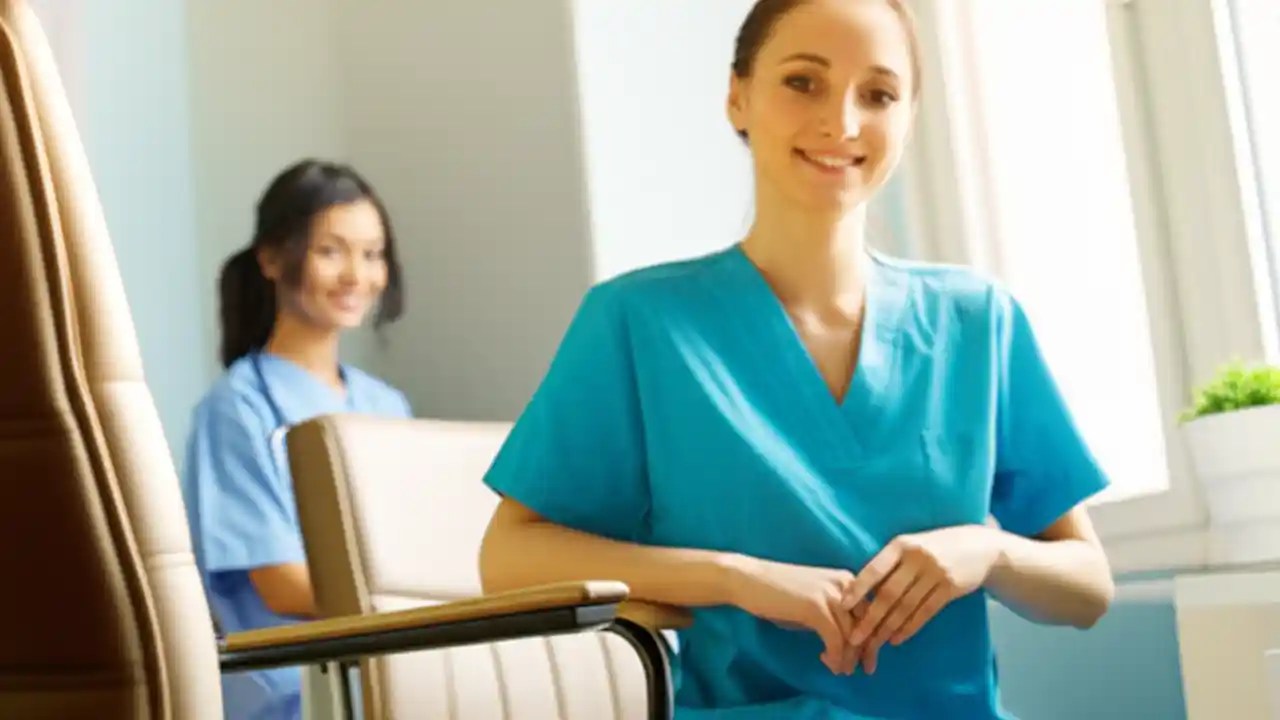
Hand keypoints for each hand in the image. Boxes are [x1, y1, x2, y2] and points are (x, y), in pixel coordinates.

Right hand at [728, 555, 860, 674]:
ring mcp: (831, 595)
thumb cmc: (778, 593)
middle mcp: (845, 585)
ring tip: (840, 670)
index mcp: (848, 581)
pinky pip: (836, 639)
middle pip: (867, 625)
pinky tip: (826, 660)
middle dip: (865, 651)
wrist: (749, 580)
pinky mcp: (817, 607)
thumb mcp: (814, 602)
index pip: (871, 614)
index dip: (872, 640)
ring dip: (847, 658)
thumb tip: (848, 644)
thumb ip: (833, 616)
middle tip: (859, 670)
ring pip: (852, 635)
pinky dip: (835, 656)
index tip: (868, 660)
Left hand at [841, 525, 1005, 670]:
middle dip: (870, 618)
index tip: (843, 606)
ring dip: (888, 627)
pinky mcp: (950, 588)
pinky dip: (910, 627)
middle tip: (855, 636)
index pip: (874, 569)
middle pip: (888, 593)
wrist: (979, 546)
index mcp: (901, 544)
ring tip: (875, 643)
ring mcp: (935, 573)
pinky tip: (897, 638)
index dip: (858, 589)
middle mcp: (916, 557)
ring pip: (906, 606)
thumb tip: (860, 589)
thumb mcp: (912, 545)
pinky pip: (926, 612)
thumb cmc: (936, 546)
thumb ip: (891, 563)